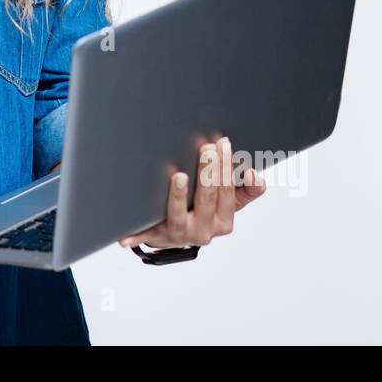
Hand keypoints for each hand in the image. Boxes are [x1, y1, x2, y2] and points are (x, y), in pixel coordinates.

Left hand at [117, 136, 265, 250]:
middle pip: (207, 199)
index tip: (224, 145)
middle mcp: (205, 231)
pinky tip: (126, 234)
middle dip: (208, 172)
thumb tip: (255, 176)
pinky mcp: (157, 236)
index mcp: (224, 221)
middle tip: (206, 148)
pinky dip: (137, 234)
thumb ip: (246, 190)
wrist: (176, 234)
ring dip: (179, 195)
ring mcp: (180, 234)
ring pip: (179, 214)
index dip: (227, 169)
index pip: (229, 192)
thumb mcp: (228, 202)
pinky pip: (146, 233)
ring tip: (179, 175)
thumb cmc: (203, 210)